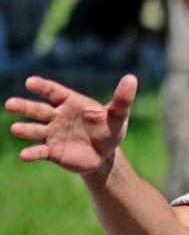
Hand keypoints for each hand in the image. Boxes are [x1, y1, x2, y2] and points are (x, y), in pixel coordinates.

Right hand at [6, 75, 137, 176]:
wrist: (105, 155)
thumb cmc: (109, 130)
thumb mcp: (118, 115)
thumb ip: (122, 100)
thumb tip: (132, 79)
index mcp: (70, 103)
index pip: (54, 92)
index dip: (42, 87)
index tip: (30, 82)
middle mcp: (57, 116)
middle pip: (38, 110)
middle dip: (24, 106)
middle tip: (10, 104)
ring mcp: (52, 134)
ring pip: (35, 130)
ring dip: (25, 129)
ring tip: (15, 129)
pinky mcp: (52, 152)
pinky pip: (40, 151)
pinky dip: (32, 153)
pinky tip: (24, 155)